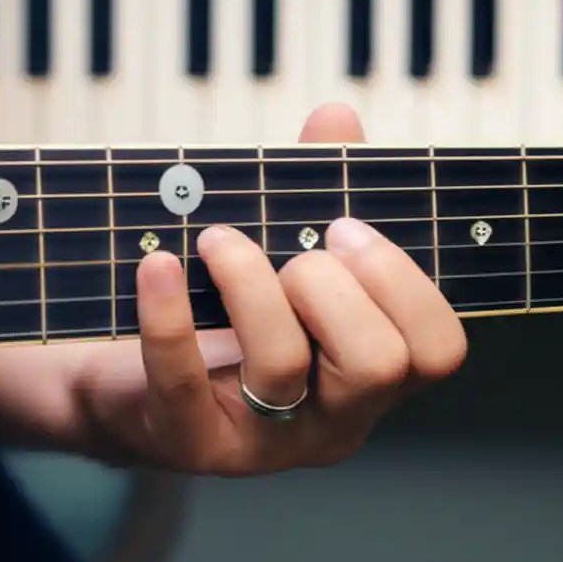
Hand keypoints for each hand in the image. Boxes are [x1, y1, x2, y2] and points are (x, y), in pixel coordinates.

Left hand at [74, 103, 466, 474]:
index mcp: (372, 380)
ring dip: (250, 283)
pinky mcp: (187, 440)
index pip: (437, 350)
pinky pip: (182, 379)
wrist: (125, 387)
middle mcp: (331, 421)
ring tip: (216, 243)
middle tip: (289, 255)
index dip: (403, 282)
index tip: (343, 230)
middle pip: (378, 363)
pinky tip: (157, 266)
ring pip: (282, 366)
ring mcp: (262, 442)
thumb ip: (315, 193)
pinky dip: (169, 314)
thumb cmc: (216, 319)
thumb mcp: (275, 257)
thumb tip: (336, 120)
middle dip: (333, 285)